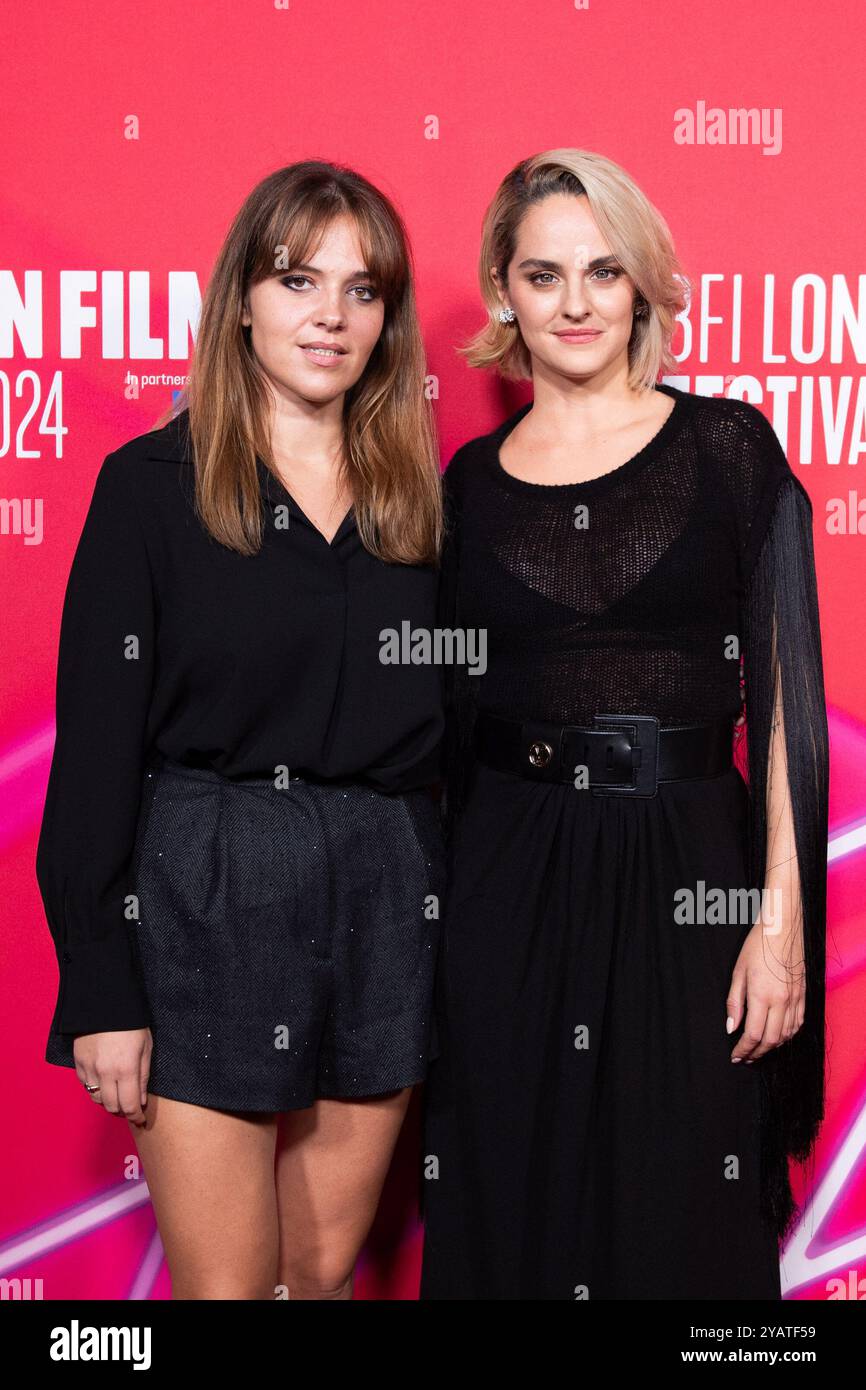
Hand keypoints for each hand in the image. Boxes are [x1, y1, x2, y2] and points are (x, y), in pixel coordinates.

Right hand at [72, 1029, 151, 1124]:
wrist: (105, 1001)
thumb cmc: (131, 1022)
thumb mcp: (146, 1047)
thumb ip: (143, 1076)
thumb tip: (140, 1101)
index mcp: (126, 1068)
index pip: (129, 1105)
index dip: (136, 1116)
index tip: (140, 1119)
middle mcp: (106, 1072)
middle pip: (111, 1106)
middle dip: (122, 1110)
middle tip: (130, 1106)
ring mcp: (89, 1068)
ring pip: (96, 1098)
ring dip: (107, 1100)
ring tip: (117, 1092)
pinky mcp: (78, 1062)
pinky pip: (85, 1085)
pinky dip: (95, 1088)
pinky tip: (103, 1081)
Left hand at [726, 917, 804, 1062]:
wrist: (782, 929)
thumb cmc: (757, 946)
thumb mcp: (738, 972)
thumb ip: (734, 1002)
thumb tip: (731, 1028)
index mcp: (762, 995)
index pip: (753, 1034)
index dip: (744, 1049)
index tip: (735, 1056)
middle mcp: (782, 1001)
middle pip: (771, 1040)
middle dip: (757, 1053)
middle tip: (745, 1058)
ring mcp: (796, 999)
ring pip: (786, 1035)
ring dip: (772, 1047)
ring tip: (758, 1051)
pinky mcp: (804, 995)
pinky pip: (798, 1024)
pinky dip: (787, 1036)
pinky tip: (778, 1037)